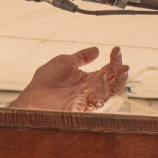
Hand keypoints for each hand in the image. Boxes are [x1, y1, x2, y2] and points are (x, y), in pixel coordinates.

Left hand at [10, 46, 127, 111]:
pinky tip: (87, 83)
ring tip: (105, 72)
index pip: (110, 70)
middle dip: (120, 77)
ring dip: (107, 85)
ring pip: (104, 96)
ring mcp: (84, 101)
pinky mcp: (75, 109)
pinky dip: (87, 93)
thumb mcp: (67, 62)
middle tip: (124, 67)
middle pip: (114, 87)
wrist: (33, 94)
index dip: (116, 60)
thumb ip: (82, 57)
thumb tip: (97, 50)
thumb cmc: (47, 80)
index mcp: (91, 79)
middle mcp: (91, 91)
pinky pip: (85, 103)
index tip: (116, 49)